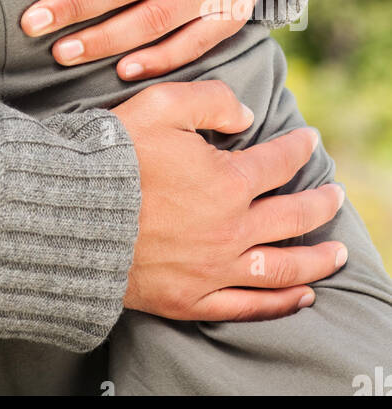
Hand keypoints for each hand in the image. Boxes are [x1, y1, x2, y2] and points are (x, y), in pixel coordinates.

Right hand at [112, 80, 346, 319]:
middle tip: (334, 195)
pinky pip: (250, 307)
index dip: (298, 148)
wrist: (71, 213)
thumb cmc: (113, 155)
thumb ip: (210, 101)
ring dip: (316, 259)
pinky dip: (281, 303)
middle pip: (292, 216)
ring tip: (337, 253)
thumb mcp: (161, 104)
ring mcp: (214, 269)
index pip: (277, 162)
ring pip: (282, 267)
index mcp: (226, 180)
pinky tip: (302, 296)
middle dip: (320, 203)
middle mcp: (230, 228)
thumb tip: (245, 115)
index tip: (310, 141)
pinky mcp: (193, 299)